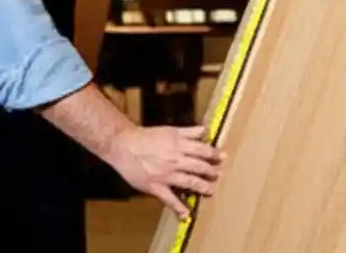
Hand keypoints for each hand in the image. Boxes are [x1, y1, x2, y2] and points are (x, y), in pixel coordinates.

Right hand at [103, 124, 223, 218]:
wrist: (123, 145)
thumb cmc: (145, 137)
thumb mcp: (169, 130)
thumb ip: (188, 131)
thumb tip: (205, 130)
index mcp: (178, 144)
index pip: (202, 150)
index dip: (214, 154)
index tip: (222, 158)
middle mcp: (175, 159)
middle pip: (200, 167)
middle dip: (212, 172)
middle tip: (218, 175)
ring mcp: (166, 174)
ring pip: (190, 182)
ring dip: (203, 187)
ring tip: (210, 190)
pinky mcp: (156, 186)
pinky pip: (170, 199)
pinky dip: (179, 207)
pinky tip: (186, 214)